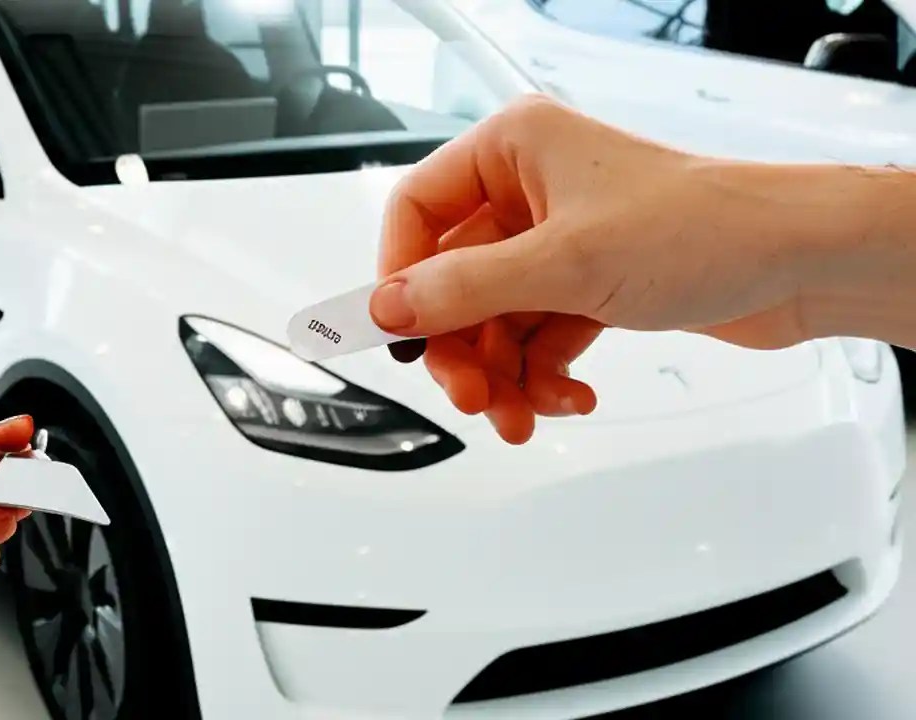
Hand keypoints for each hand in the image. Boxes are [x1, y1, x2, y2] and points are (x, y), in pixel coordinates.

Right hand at [372, 95, 860, 443]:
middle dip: (461, 347)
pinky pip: (536, 336)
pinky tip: (566, 397)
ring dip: (503, 376)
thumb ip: (465, 288)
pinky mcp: (588, 283)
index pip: (418, 210)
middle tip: (471, 395)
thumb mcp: (565, 262)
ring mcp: (560, 241)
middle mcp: (530, 190)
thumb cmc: (705, 227)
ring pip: (494, 319)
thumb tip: (389, 307)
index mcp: (513, 149)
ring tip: (522, 415)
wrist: (799, 263)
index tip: (397, 334)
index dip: (399, 276)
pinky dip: (543, 374)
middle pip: (453, 280)